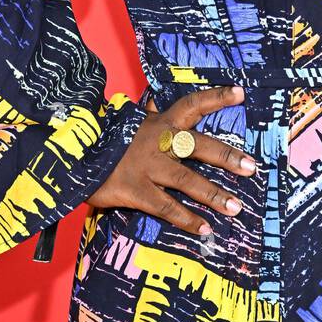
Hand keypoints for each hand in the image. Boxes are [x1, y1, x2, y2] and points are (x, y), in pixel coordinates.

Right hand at [87, 86, 255, 238]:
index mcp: (160, 122)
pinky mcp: (135, 189)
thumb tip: (156, 100)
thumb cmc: (105, 140)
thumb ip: (148, 116)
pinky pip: (166, 206)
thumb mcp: (130, 123)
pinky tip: (206, 230)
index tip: (241, 92)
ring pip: (188, 180)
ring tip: (236, 208)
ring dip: (214, 195)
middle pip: (200, 145)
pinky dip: (187, 219)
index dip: (217, 97)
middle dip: (227, 156)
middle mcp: (158, 141)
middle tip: (251, 167)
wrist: (70, 155)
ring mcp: (147, 166)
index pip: (192, 104)